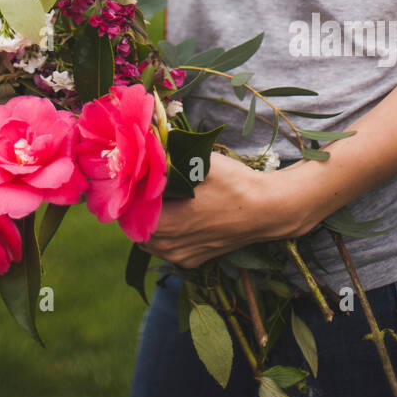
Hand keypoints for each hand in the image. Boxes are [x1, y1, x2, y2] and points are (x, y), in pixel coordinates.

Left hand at [142, 153, 302, 268]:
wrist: (268, 210)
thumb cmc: (235, 184)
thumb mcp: (201, 162)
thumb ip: (170, 153)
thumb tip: (146, 136)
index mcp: (167, 224)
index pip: (128, 210)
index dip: (128, 191)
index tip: (134, 174)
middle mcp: (169, 247)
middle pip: (135, 225)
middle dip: (137, 204)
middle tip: (145, 182)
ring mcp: (181, 256)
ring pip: (148, 238)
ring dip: (148, 219)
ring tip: (159, 197)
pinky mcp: (192, 260)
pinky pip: (164, 247)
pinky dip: (163, 232)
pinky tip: (175, 213)